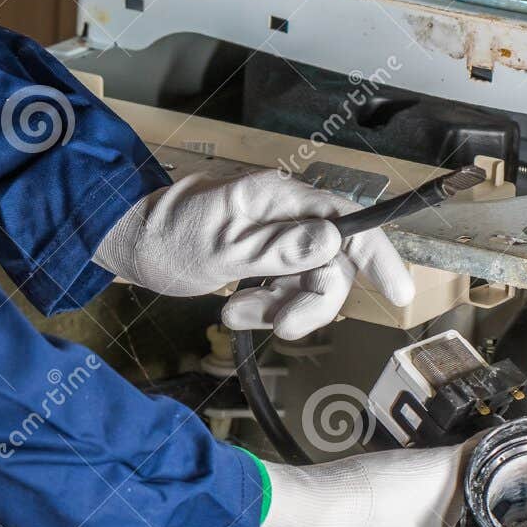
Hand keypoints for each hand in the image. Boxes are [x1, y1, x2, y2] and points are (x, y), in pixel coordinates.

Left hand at [94, 171, 414, 337]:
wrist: (125, 242)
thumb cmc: (163, 234)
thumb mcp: (218, 247)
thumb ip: (277, 248)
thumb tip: (331, 244)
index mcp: (280, 199)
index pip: (347, 224)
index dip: (379, 256)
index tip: (401, 293)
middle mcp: (287, 215)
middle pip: (333, 265)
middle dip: (309, 302)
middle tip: (278, 327)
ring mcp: (277, 239)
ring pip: (310, 284)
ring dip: (281, 309)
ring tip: (236, 315)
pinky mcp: (265, 260)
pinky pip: (285, 291)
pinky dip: (266, 309)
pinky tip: (235, 313)